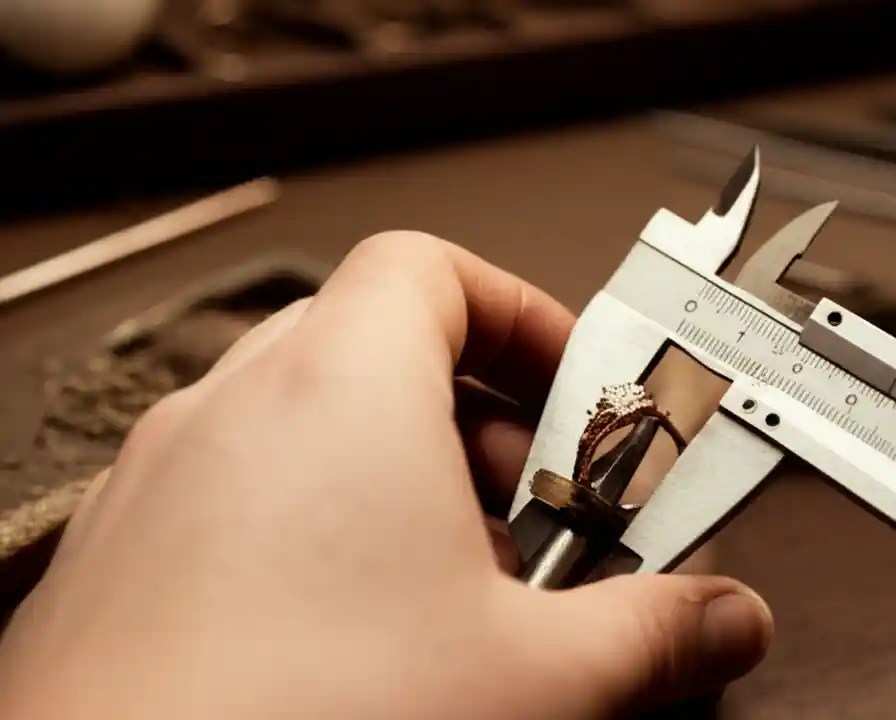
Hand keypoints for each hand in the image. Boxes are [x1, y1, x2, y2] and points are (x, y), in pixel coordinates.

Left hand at [0, 232, 772, 718]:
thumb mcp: (530, 678)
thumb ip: (651, 632)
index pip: (433, 269)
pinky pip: (238, 491)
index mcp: (341, 390)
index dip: (517, 312)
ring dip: (395, 475)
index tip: (567, 383)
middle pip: (378, 342)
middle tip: (531, 501)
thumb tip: (718, 620)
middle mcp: (237, 411)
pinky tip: (358, 631)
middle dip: (475, 415)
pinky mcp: (126, 552)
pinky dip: (312, 525)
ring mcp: (166, 478)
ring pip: (306, 420)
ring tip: (453, 575)